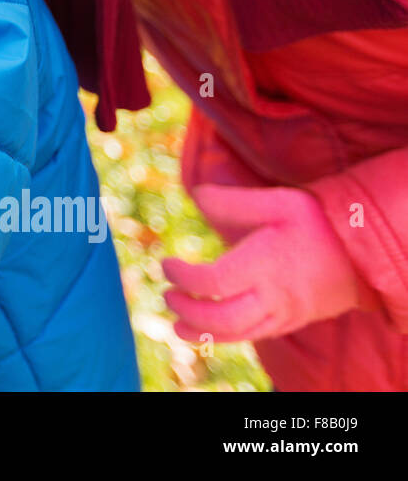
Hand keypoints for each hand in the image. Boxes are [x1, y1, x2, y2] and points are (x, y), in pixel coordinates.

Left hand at [162, 184, 364, 342]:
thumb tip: (196, 194)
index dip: (184, 276)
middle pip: (223, 318)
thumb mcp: (280, 201)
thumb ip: (235, 201)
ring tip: (176, 324)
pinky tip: (204, 329)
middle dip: (188, 310)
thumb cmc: (316, 222)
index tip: (167, 264)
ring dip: (201, 331)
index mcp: (267, 263)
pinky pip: (253, 336)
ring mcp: (284, 313)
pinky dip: (224, 336)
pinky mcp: (290, 322)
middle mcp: (275, 295)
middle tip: (168, 294)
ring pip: (237, 334)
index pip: (215, 281)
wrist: (363, 254)